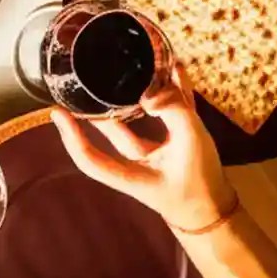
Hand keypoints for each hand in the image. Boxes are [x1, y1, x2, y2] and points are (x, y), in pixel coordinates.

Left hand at [51, 66, 236, 231]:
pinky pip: (168, 112)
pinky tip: (173, 69)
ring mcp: (155, 150)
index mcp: (130, 171)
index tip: (57, 113)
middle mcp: (136, 160)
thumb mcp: (190, 144)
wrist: (220, 211)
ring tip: (125, 65)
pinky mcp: (176, 142)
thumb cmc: (201, 186)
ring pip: (139, 116)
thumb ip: (174, 112)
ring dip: (135, 92)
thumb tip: (154, 90)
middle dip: (97, 104)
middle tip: (82, 79)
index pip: (90, 156)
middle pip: (110, 128)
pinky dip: (171, 92)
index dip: (71, 136)